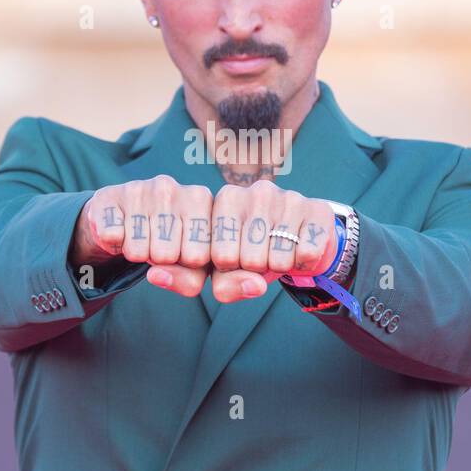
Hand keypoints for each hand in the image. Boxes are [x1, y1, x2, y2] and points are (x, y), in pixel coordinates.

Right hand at [72, 175, 261, 298]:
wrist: (118, 223)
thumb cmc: (173, 245)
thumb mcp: (204, 268)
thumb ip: (231, 283)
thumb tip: (259, 287)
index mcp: (209, 202)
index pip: (203, 257)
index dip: (192, 266)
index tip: (190, 256)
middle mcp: (179, 189)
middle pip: (172, 256)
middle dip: (166, 263)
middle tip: (164, 248)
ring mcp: (145, 188)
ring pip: (142, 251)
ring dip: (140, 256)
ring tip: (145, 240)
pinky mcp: (111, 195)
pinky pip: (114, 238)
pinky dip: (115, 244)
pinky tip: (122, 233)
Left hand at [153, 178, 339, 303]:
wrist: (304, 241)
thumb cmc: (251, 254)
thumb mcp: (216, 270)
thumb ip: (184, 278)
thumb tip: (154, 276)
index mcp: (222, 200)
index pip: (218, 255)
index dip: (228, 268)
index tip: (234, 259)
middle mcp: (253, 192)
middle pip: (248, 260)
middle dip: (254, 270)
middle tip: (260, 256)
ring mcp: (287, 198)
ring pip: (277, 258)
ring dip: (279, 266)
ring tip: (278, 252)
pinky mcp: (316, 210)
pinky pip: (305, 254)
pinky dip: (303, 263)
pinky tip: (300, 251)